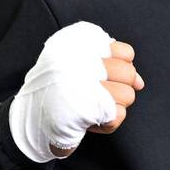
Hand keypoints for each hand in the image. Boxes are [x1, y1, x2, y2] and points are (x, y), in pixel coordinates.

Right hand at [8, 21, 143, 162]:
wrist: (29, 120)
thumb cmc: (58, 93)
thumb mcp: (78, 69)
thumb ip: (110, 66)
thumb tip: (140, 81)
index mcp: (77, 46)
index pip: (124, 52)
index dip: (124, 68)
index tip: (111, 79)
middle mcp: (77, 61)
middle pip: (127, 73)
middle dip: (123, 88)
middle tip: (104, 97)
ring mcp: (80, 84)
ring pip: (126, 95)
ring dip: (115, 107)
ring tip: (95, 109)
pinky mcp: (83, 108)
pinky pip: (117, 115)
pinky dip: (109, 122)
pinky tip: (92, 121)